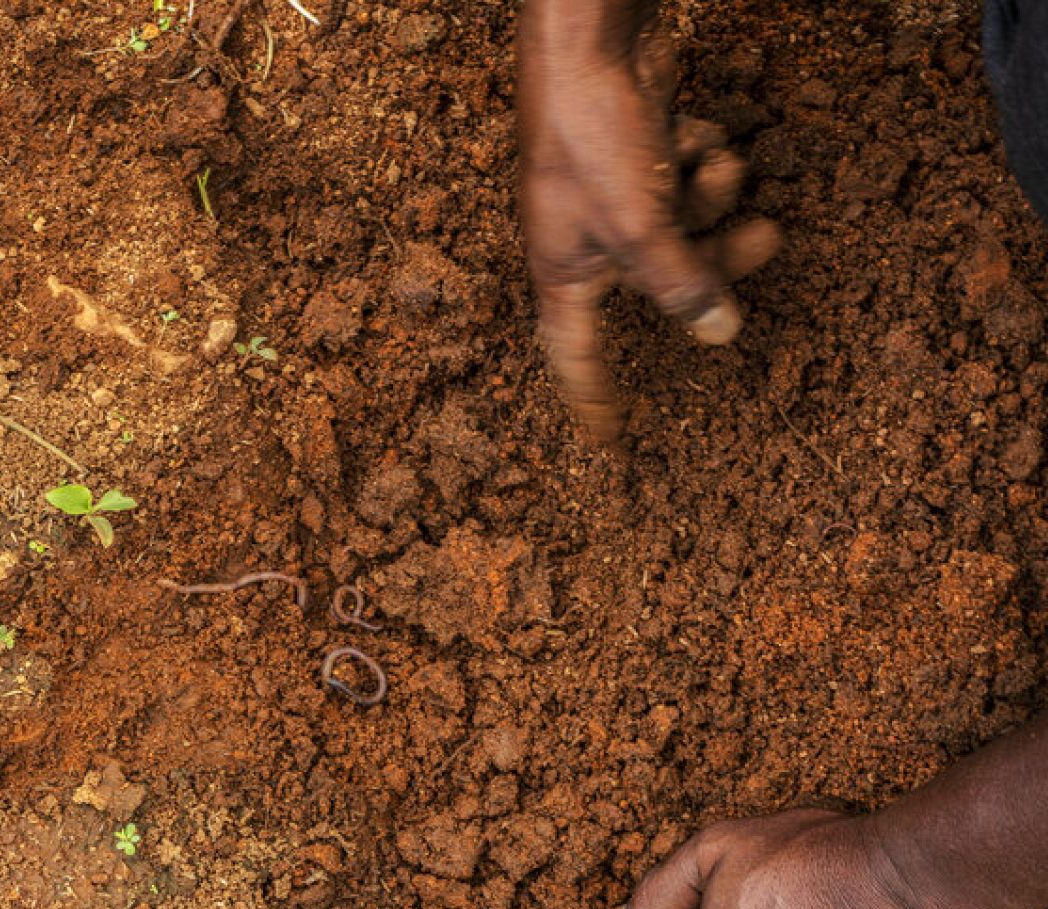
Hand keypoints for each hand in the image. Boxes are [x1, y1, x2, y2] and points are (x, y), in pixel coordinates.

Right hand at [518, 1, 781, 440]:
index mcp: (565, 273)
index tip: (609, 440)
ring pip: (682, 222)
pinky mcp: (633, 152)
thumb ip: (681, 285)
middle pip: (660, 281)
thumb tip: (720, 334)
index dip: (592, 398)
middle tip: (765, 242)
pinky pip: (682, 176)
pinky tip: (690, 129)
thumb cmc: (589, 139)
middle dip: (713, 259)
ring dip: (712, 195)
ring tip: (720, 163)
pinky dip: (697, 157)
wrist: (587, 46)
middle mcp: (586, 241)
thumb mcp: (641, 226)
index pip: (575, 356)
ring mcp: (611, 194)